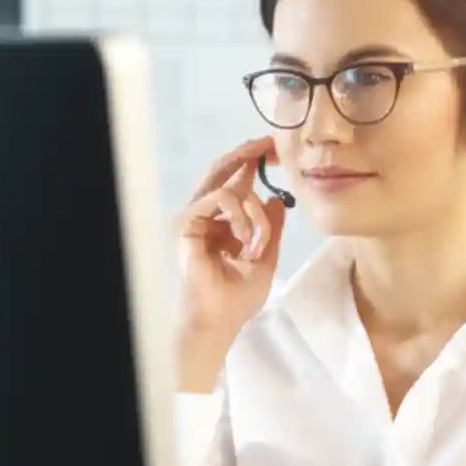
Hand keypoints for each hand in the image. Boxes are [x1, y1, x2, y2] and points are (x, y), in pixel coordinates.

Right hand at [176, 137, 287, 391]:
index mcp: (222, 222)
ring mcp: (194, 218)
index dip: (250, 162)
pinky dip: (240, 215)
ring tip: (257, 242)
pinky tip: (245, 240)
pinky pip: (219, 198)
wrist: (220, 320)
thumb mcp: (266, 258)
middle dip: (246, 155)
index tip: (271, 148)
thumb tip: (278, 199)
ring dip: (253, 211)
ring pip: (229, 187)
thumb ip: (271, 229)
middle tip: (266, 144)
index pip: (234, 182)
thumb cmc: (237, 298)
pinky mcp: (187, 224)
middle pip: (222, 171)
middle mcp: (205, 216)